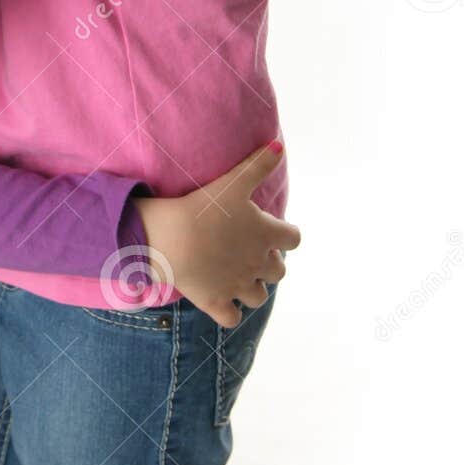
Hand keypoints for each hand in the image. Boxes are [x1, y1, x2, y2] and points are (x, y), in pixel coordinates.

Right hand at [135, 142, 299, 327]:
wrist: (169, 238)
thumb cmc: (202, 207)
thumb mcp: (233, 181)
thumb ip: (258, 164)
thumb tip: (279, 145)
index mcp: (266, 236)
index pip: (294, 239)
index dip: (284, 234)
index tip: (269, 229)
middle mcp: (257, 264)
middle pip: (279, 271)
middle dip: (269, 262)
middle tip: (249, 250)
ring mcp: (237, 287)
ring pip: (259, 296)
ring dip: (253, 287)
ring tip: (237, 274)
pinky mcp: (215, 302)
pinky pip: (232, 319)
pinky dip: (230, 312)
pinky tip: (221, 298)